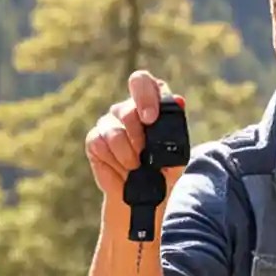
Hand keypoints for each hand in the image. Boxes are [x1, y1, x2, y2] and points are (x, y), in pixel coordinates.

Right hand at [85, 70, 185, 196]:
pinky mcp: (95, 140)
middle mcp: (127, 109)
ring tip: (136, 167)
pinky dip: (114, 161)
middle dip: (138, 136)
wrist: (147, 194)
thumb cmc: (165, 169)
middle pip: (127, 110)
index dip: (145, 96)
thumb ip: (176, 126)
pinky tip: (123, 170)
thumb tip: (179, 100)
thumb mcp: (177, 151)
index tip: (150, 119)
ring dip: (128, 154)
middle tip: (145, 156)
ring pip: (114, 131)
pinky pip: (100, 144)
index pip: (142, 82)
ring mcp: (109, 123)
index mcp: (150, 103)